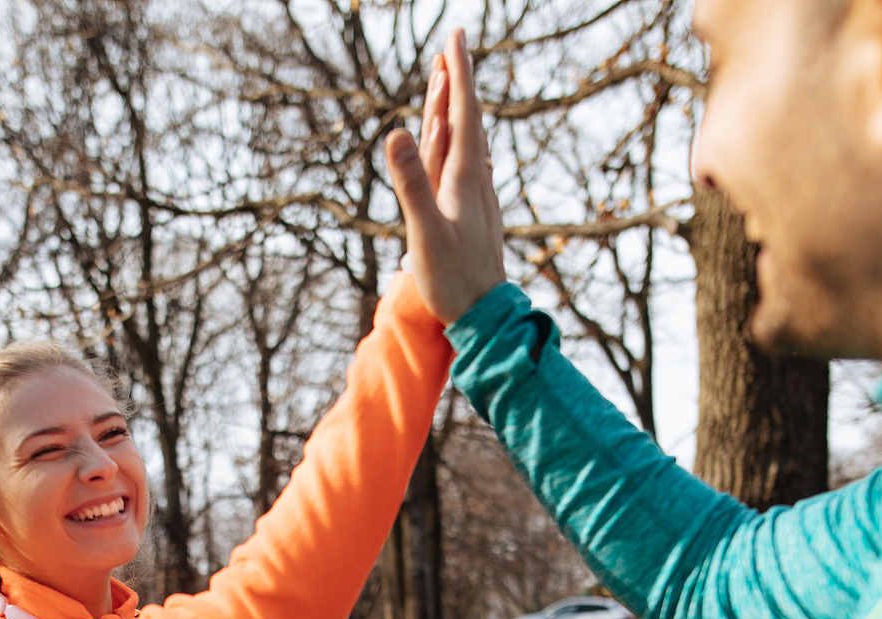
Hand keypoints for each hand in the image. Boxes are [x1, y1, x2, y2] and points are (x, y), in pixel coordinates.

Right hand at [383, 29, 508, 324]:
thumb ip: (410, 181)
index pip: (461, 114)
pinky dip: (462, 143)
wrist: (485, 317)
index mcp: (463, 179)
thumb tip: (396, 131)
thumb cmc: (454, 280)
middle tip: (451, 46)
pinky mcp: (474, 213)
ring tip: (451, 84)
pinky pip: (467, 165)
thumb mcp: (425, 231)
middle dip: (457, 82)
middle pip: (466, 121)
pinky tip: (467, 146)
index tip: (455, 37)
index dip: (458, 74)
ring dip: (458, 109)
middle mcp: (474, 182)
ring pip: (467, 142)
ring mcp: (476, 197)